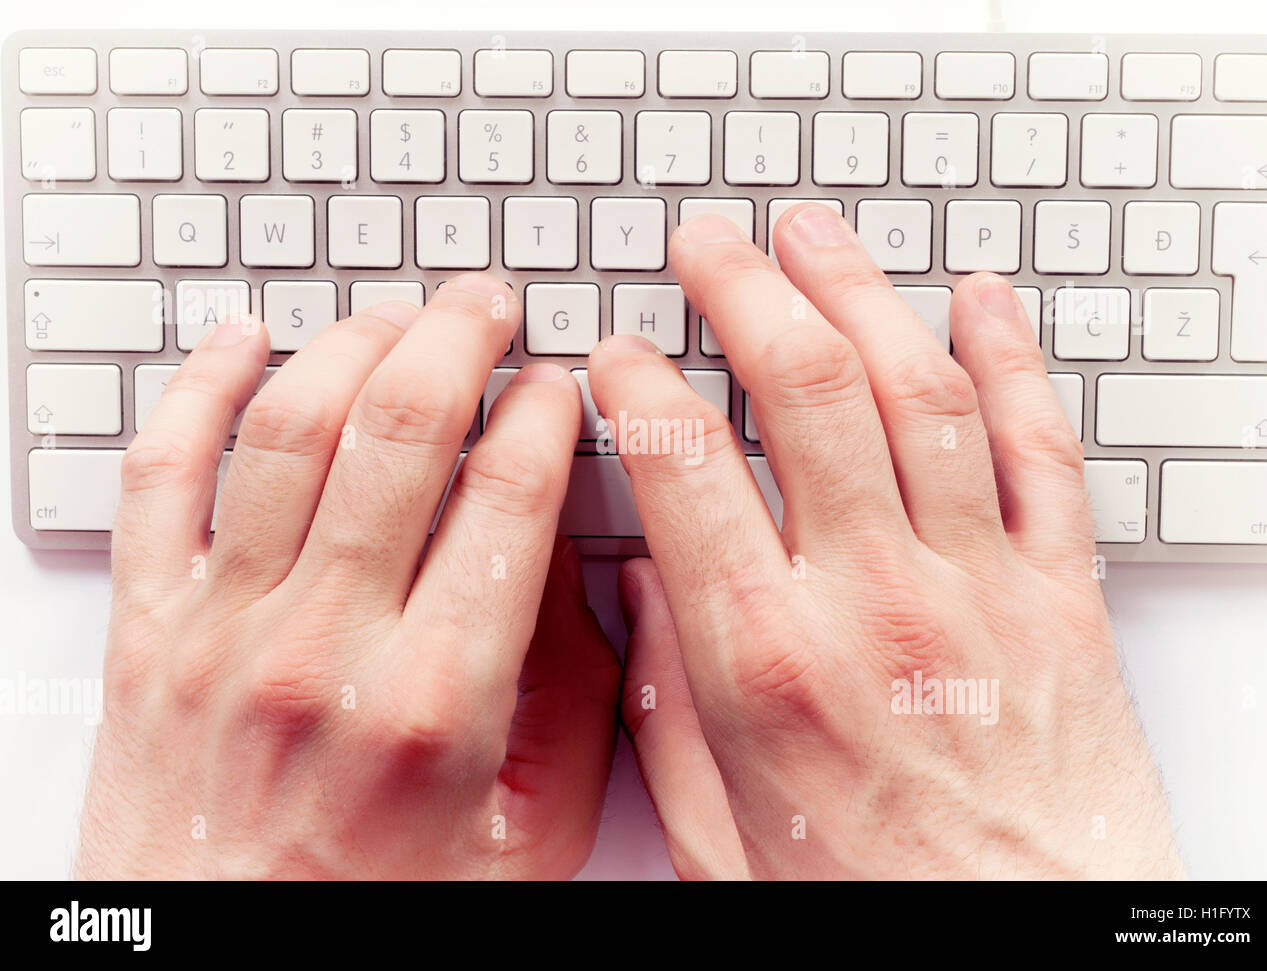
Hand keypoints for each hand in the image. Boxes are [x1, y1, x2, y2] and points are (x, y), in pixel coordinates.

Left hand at [78, 276, 619, 878]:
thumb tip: (572, 561)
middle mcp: (324, 646)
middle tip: (490, 306)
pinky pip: (159, 471)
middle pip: (403, 428)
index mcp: (440, 698)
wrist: (230, 963)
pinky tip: (242, 340)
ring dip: (353, 343)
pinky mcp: (150, 628)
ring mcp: (224, 628)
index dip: (546, 413)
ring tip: (399, 315)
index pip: (510, 493)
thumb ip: (577, 691)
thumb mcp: (534, 826)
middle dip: (461, 338)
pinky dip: (197, 386)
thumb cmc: (384, 907)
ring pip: (290, 425)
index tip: (560, 386)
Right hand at [591, 205, 1181, 879]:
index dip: (637, 384)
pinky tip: (979, 299)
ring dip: (858, 292)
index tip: (617, 355)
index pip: (682, 464)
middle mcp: (874, 599)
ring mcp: (976, 585)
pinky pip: (1041, 446)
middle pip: (801, 389)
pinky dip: (1013, 357)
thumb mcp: (717, 824)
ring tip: (813, 235)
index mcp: (768, 658)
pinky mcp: (1058, 595)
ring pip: (915, 390)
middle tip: (709, 244)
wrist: (1023, 944)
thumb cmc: (867, 900)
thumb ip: (671, 696)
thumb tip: (654, 586)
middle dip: (742, 291)